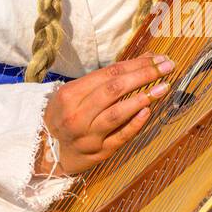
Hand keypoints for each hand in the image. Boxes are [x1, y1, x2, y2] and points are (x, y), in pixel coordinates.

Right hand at [32, 53, 175, 176]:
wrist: (45, 150)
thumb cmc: (65, 115)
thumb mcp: (75, 93)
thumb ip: (108, 79)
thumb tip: (146, 60)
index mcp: (71, 94)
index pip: (109, 74)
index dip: (136, 64)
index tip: (158, 58)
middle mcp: (78, 114)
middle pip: (114, 89)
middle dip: (143, 75)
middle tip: (167, 67)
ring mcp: (88, 135)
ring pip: (116, 114)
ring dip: (142, 98)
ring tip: (163, 87)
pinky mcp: (98, 152)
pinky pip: (120, 137)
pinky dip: (135, 123)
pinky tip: (148, 111)